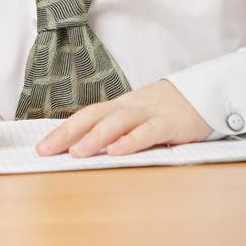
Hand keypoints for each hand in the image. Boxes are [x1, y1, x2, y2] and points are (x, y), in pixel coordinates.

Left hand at [35, 79, 213, 156]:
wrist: (204, 93)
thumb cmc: (166, 111)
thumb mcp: (138, 117)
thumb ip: (116, 129)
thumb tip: (83, 148)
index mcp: (119, 106)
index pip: (86, 116)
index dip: (63, 130)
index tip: (41, 148)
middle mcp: (130, 107)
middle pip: (94, 116)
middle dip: (68, 133)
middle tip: (45, 150)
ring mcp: (150, 113)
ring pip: (118, 121)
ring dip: (95, 137)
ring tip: (76, 152)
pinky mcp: (170, 123)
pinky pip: (148, 131)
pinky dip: (131, 140)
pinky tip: (116, 151)